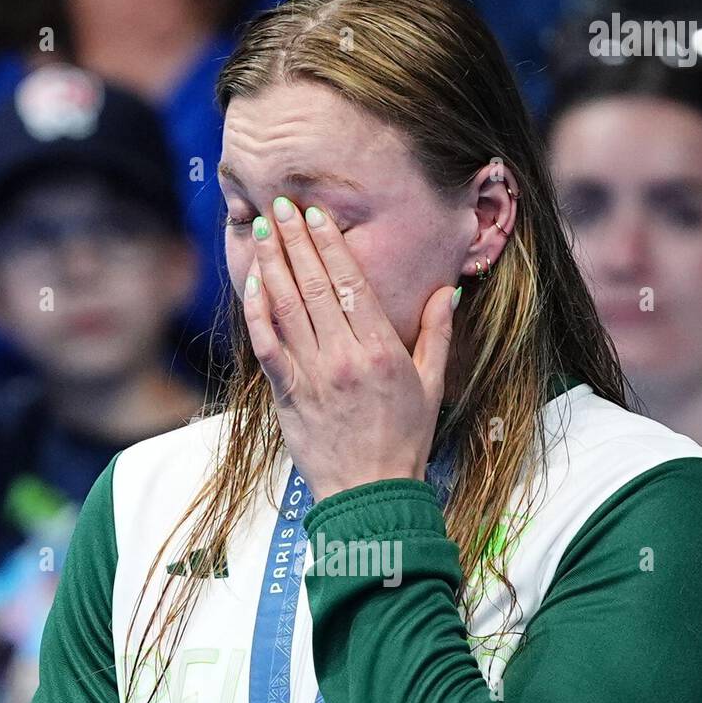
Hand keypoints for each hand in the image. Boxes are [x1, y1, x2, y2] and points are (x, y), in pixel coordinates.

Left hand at [243, 197, 459, 502]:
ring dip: (271, 264)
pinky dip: (257, 313)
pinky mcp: (288, 397)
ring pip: (286, 308)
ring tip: (259, 231)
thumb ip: (437, 334)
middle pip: (313, 285)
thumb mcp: (432, 386)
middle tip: (279, 207)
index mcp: (381, 351)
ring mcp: (313, 377)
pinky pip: (267, 347)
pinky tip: (252, 286)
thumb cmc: (404, 442)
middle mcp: (344, 358)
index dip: (329, 244)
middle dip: (294, 240)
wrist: (371, 495)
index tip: (314, 214)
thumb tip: (449, 291)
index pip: (350, 282)